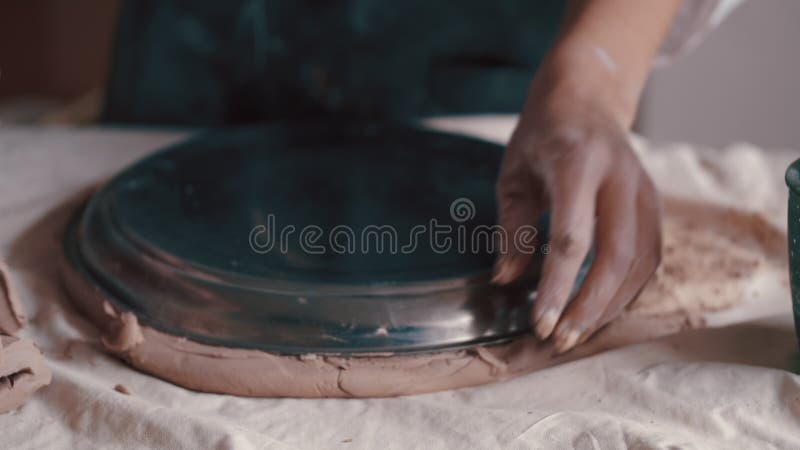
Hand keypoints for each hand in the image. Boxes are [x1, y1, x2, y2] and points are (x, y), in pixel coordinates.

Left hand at [493, 59, 661, 353]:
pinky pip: (650, 257)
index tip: (539, 323)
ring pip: (641, 262)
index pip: (573, 237)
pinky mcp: (656, 204)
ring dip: (611, 305)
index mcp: (578, 162)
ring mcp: (646, 189)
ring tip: (578, 333)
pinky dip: (628, 290)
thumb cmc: (542, 136)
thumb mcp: (514, 173)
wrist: (587, 99)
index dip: (557, 287)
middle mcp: (621, 176)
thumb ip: (512, 226)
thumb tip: (505, 279)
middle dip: (589, 306)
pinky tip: (602, 308)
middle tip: (560, 340)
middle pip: (616, 256)